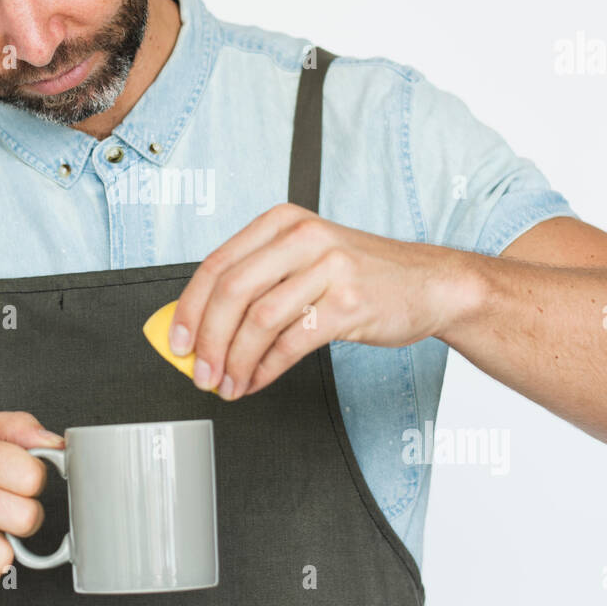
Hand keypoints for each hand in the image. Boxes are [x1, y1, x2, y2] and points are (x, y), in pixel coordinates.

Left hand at [168, 203, 475, 400]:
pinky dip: (266, 368)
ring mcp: (329, 267)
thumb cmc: (362, 274)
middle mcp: (303, 236)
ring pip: (259, 320)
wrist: (431, 283)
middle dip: (207, 341)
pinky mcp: (349, 302)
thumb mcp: (306, 260)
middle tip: (199, 373)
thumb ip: (257, 283)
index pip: (217, 264)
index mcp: (282, 222)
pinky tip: (257, 380)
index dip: (188, 309)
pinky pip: (292, 342)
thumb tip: (200, 327)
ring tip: (228, 384)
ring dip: (235, 361)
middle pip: (231, 292)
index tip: (176, 342)